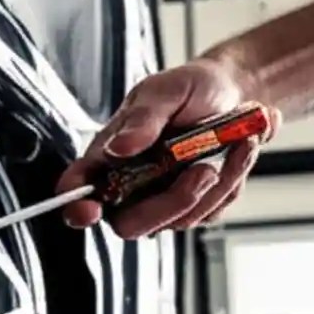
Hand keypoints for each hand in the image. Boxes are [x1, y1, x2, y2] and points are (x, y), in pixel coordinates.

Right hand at [58, 58, 280, 238]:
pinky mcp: (195, 207)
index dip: (76, 205)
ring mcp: (162, 200)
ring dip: (215, 182)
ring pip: (178, 220)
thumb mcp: (165, 91)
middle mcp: (130, 184)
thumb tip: (118, 148)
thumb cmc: (191, 90)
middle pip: (129, 224)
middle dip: (171, 202)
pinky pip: (210, 212)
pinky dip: (231, 180)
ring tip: (234, 142)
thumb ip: (141, 120)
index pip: (79, 187)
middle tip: (203, 167)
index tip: (87, 210)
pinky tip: (237, 152)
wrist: (235, 94)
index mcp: (109, 155)